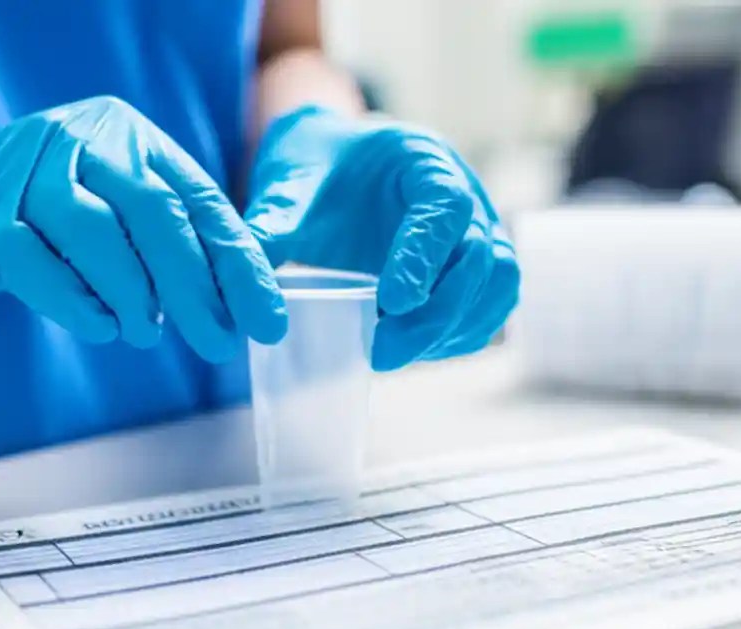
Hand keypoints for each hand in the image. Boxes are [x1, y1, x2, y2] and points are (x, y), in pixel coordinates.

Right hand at [0, 96, 286, 361]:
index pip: (199, 203)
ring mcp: (26, 175)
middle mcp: (81, 141)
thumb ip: (175, 237)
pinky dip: (76, 303)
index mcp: (129, 137)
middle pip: (155, 215)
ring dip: (133, 296)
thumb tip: (243, 297)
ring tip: (146, 334)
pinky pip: (36, 264)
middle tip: (217, 341)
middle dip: (194, 288)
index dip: (238, 265)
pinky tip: (99, 328)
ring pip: (97, 235)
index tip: (265, 321)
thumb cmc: (49, 211)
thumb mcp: (117, 206)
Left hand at [244, 106, 518, 370]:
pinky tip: (414, 352)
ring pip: (497, 285)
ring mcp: (478, 232)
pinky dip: (458, 336)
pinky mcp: (474, 268)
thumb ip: (269, 229)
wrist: (330, 161)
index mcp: (424, 161)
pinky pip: (489, 307)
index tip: (389, 302)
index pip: (446, 207)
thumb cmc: (313, 168)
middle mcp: (466, 194)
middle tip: (382, 351)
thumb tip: (244, 292)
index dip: (424, 257)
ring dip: (453, 329)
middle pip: (480, 257)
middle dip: (435, 313)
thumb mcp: (286, 187)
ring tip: (395, 354)